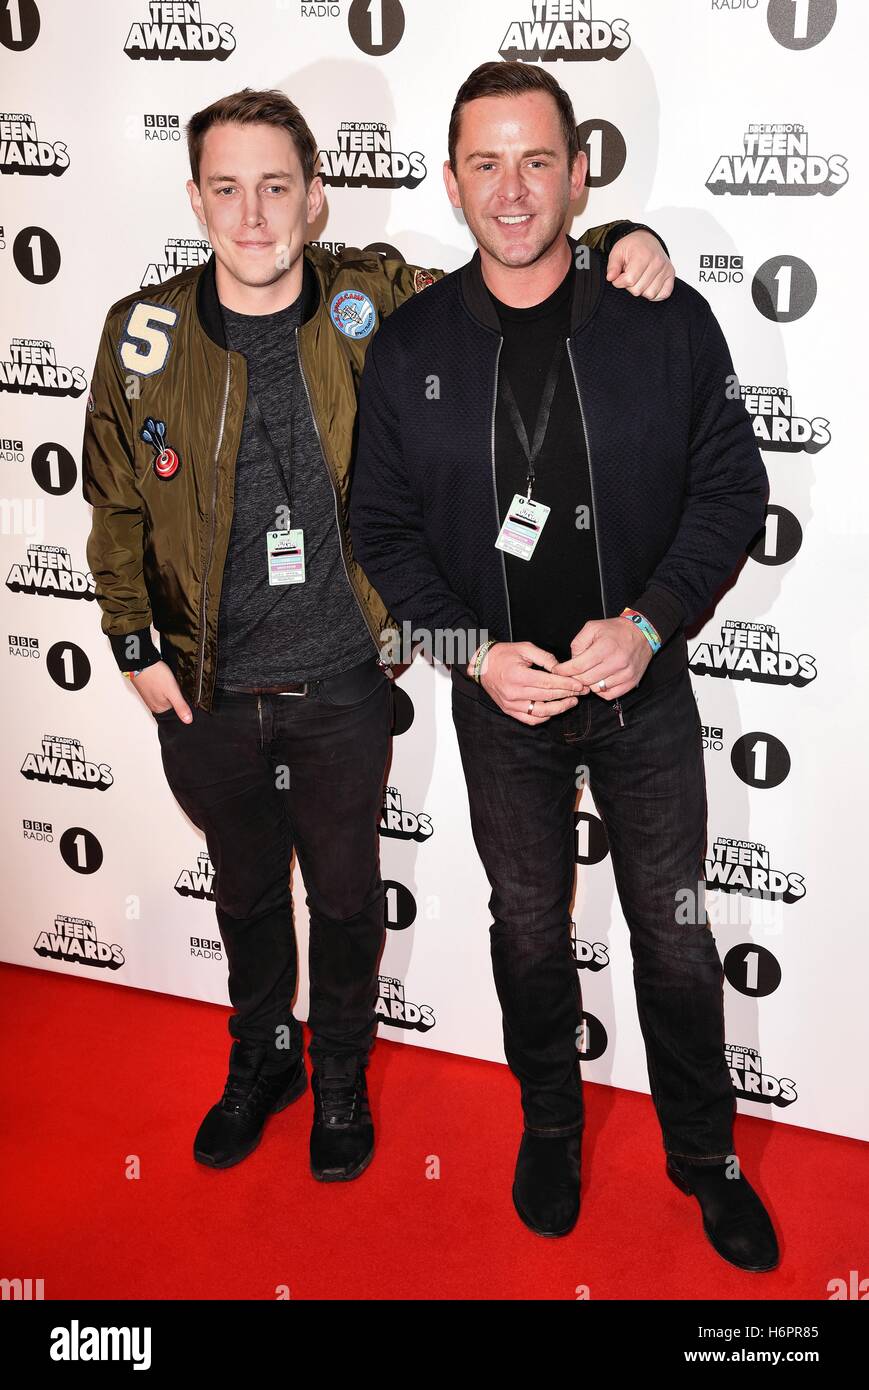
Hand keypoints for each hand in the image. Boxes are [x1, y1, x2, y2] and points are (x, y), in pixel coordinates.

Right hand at [130, 662, 192, 721]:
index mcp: (159, 709)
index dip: (183, 707)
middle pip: (171, 705)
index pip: (175, 714)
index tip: (185, 699)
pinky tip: (166, 681)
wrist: (141, 662)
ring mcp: (150, 696)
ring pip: (166, 698)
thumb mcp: (173, 691)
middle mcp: (153, 704)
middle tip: (178, 688)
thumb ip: (180, 706)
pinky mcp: (149, 688)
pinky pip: (160, 691)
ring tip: (172, 684)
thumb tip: (188, 720)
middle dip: (177, 699)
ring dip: (171, 692)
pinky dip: (165, 687)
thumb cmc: (154, 675)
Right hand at [469, 641, 585, 724]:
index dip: (566, 685)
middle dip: (568, 694)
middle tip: (582, 692)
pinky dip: (544, 716)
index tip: (580, 685)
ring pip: (540, 712)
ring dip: (559, 708)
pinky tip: (554, 710)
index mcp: (518, 676)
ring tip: (572, 702)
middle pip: (547, 697)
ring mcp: (511, 704)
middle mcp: (514, 693)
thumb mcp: (524, 648)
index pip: (548, 683)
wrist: (482, 665)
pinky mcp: (509, 710)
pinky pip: (530, 719)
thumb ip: (544, 657)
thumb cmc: (504, 654)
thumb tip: (561, 668)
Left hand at [551, 618, 652, 698]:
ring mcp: (625, 674)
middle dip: (575, 678)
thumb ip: (578, 644)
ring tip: (588, 674)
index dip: (564, 670)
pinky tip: (600, 680)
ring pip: (597, 689)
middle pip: (586, 680)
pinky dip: (601, 690)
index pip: (578, 666)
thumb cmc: (615, 630)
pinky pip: (609, 695)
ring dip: (589, 684)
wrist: (642, 633)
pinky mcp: (631, 682)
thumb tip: (571, 662)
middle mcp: (616, 662)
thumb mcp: (592, 627)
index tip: (557, 670)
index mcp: (605, 647)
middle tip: (572, 673)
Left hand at [606, 229, 673, 300]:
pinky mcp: (671, 275)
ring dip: (641, 290)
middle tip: (630, 276)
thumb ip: (612, 266)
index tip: (618, 277)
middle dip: (630, 286)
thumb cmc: (631, 247)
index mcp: (643, 256)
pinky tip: (648, 285)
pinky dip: (655, 294)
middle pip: (638, 290)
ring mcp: (666, 269)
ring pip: (650, 294)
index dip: (619, 282)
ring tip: (639, 279)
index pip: (629, 280)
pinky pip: (663, 294)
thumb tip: (611, 278)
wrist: (646, 239)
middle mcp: (657, 262)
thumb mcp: (617, 252)